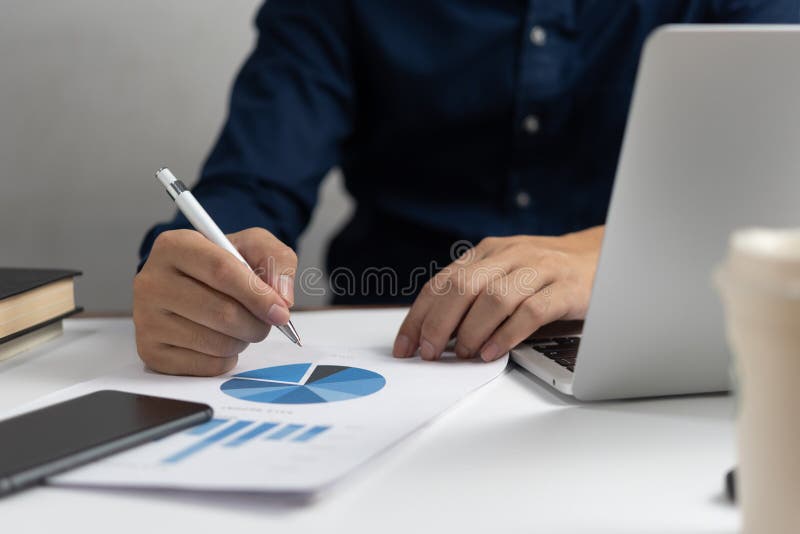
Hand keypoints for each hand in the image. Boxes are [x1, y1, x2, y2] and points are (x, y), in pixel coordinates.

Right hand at [133, 227, 296, 375]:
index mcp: (175, 246)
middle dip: (257, 323)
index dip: (258, 294)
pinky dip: (227, 358)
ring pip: (216, 343)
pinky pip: (206, 365)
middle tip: (268, 322)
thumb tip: (283, 299)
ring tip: (240, 326)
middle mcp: (152, 281)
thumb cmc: (224, 263)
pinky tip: (220, 340)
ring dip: (243, 340)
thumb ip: (277, 261)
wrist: (193, 283)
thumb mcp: (254, 246)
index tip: (282, 311)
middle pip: (221, 312)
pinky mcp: (150, 351)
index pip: (221, 270)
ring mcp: (146, 318)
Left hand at [393, 226, 603, 361]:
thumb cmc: (545, 275)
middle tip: (430, 353)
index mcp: (488, 252)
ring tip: (465, 354)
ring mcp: (540, 269)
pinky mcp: (566, 288)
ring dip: (472, 331)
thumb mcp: (505, 275)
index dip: (419, 315)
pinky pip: (530, 312)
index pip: (442, 282)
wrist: (601, 259)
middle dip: (439, 324)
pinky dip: (507, 335)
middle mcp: (511, 255)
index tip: (405, 345)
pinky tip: (494, 352)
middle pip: (462, 287)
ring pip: (494, 298)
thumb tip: (435, 335)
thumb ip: (474, 296)